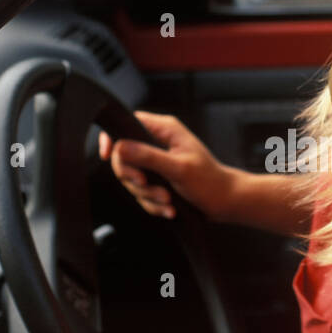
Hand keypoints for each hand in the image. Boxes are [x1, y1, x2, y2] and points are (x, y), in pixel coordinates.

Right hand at [99, 110, 233, 220]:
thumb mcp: (178, 168)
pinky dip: (154, 205)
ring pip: (132, 179)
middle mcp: (158, 143)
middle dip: (134, 177)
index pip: (127, 123)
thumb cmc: (209, 182)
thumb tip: (119, 147)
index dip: (112, 138)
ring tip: (168, 201)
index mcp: (164, 130)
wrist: (225, 203)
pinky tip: (170, 209)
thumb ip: (148, 156)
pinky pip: (142, 194)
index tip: (106, 155)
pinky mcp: (158, 181)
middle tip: (147, 185)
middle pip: (123, 156)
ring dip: (148, 195)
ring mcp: (156, 163)